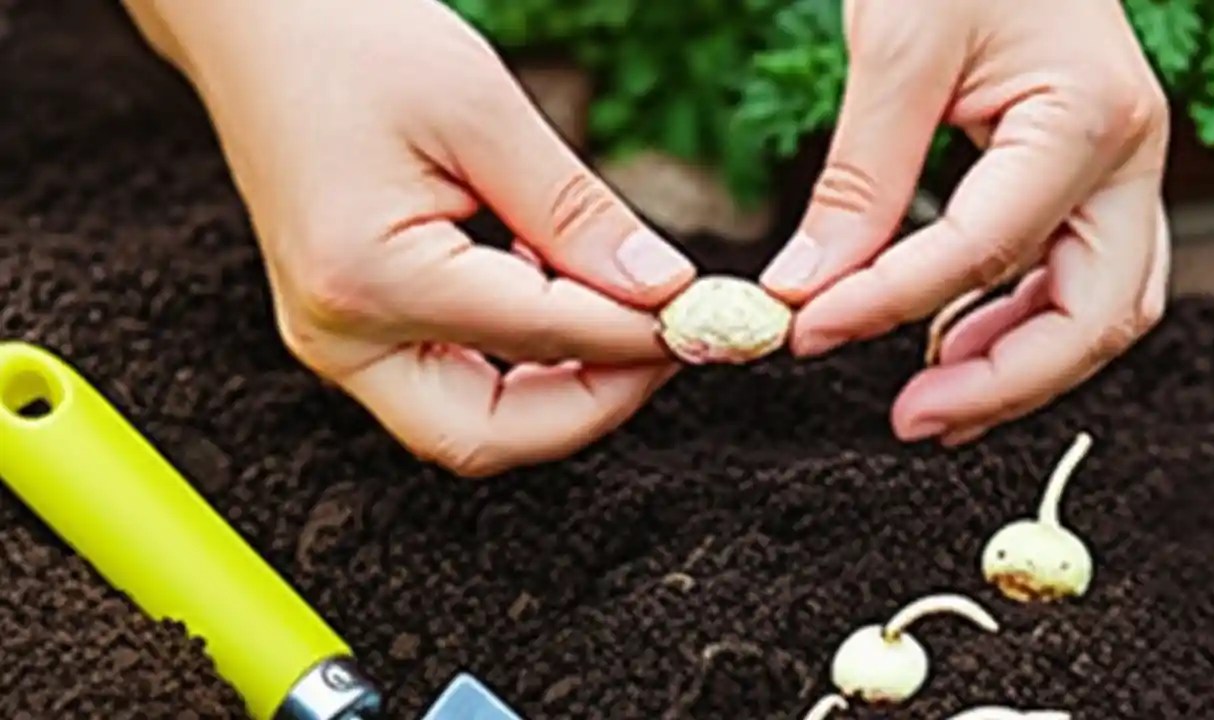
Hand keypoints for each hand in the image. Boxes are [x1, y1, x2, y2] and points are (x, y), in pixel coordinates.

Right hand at [123, 0, 695, 476]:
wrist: (254, 24)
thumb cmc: (352, 42)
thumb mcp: (483, 111)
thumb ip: (577, 217)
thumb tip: (663, 291)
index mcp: (372, 278)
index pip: (541, 339)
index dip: (638, 336)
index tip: (707, 318)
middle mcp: (339, 335)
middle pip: (486, 438)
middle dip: (591, 405)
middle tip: (664, 347)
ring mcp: (335, 340)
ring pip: (468, 423)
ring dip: (558, 387)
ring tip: (622, 316)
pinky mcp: (347, 327)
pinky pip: (447, 380)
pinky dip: (518, 361)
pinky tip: (558, 297)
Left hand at [760, 0, 1170, 445]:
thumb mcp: (894, 48)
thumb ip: (858, 180)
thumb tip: (805, 292)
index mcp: (1088, 117)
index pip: (985, 248)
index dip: (888, 303)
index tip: (805, 332)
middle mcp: (1127, 156)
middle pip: (1094, 314)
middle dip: (1000, 384)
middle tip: (908, 421)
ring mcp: (1118, 170)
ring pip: (1097, 309)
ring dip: (1017, 369)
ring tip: (928, 400)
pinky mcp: (1087, 177)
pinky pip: (1074, 278)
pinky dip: (1017, 324)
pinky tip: (951, 345)